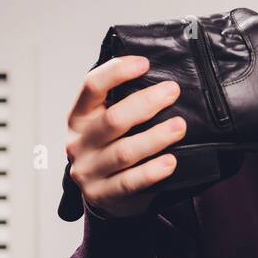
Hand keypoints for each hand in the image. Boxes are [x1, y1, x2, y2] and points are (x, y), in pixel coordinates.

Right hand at [64, 56, 185, 218]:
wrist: (102, 193)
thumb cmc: (111, 147)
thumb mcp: (104, 121)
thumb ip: (121, 101)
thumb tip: (159, 74)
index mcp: (78, 116)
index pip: (91, 86)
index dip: (116, 72)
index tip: (144, 63)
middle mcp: (79, 142)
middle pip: (113, 120)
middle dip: (146, 103)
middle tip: (172, 91)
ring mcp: (89, 171)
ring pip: (124, 152)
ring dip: (155, 138)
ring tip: (179, 127)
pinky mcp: (103, 194)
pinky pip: (130, 182)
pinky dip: (152, 171)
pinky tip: (170, 162)